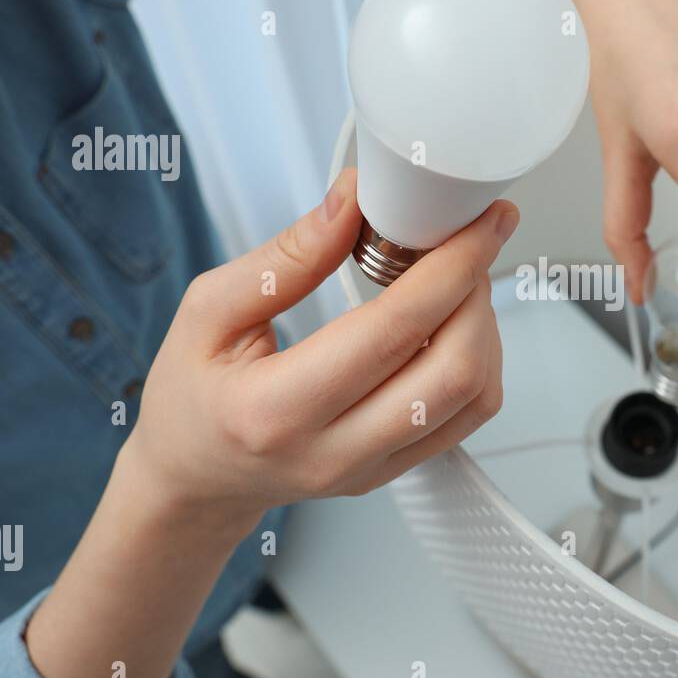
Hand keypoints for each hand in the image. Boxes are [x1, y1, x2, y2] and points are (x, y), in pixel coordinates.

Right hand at [125, 167, 517, 527]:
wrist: (193, 476)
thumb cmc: (192, 393)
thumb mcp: (208, 310)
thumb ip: (286, 256)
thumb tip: (354, 202)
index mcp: (276, 409)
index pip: (393, 332)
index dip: (451, 269)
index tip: (479, 223)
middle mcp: (331, 451)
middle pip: (453, 373)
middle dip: (477, 294)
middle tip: (470, 244)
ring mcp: (368, 470)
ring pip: (472, 399)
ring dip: (484, 329)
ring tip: (458, 282)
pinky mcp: (392, 472)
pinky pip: (465, 419)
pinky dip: (477, 363)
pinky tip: (452, 325)